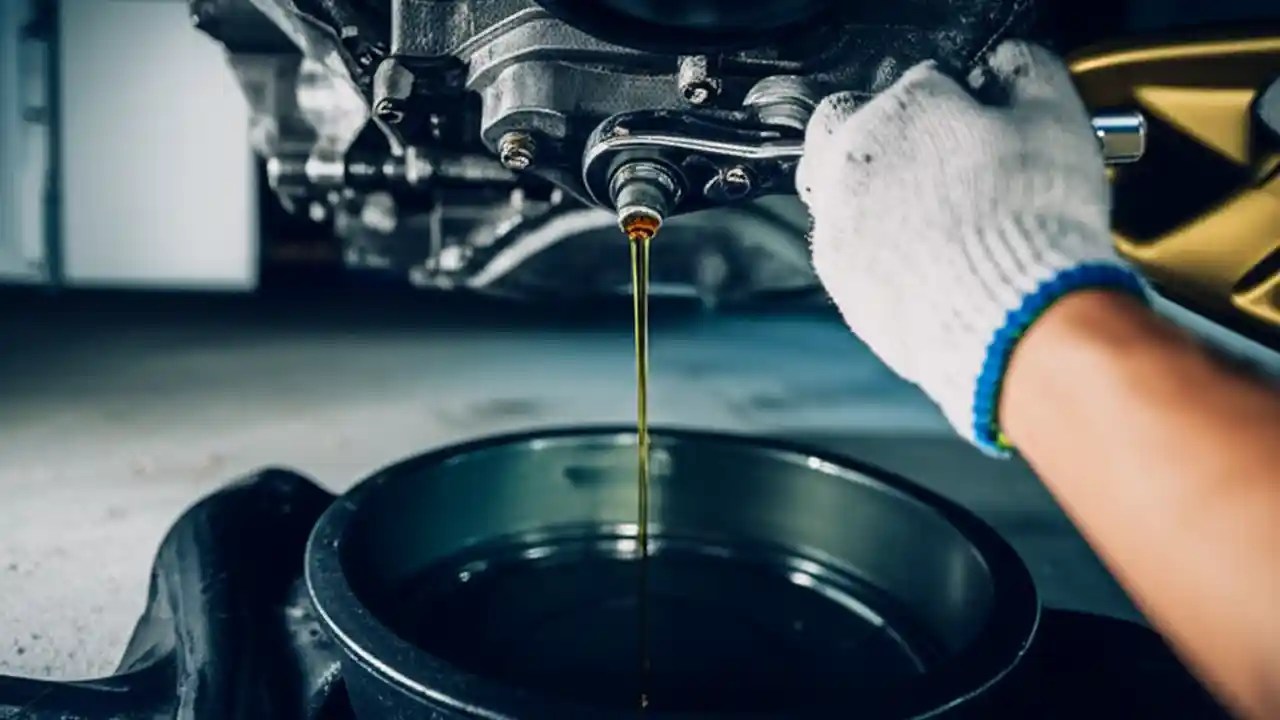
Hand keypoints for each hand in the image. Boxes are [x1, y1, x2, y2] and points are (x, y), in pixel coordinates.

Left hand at [797, 40, 1144, 453]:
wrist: (1016, 321)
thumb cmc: (1036, 221)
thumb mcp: (1056, 120)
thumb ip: (1023, 74)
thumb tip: (1003, 69)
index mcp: (902, 111)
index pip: (917, 84)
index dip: (951, 102)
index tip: (974, 126)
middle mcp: (853, 161)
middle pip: (845, 126)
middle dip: (879, 134)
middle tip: (925, 160)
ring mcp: (838, 224)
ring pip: (833, 190)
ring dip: (868, 193)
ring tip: (925, 216)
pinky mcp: (839, 280)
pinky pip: (844, 247)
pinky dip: (872, 247)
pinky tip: (919, 260)